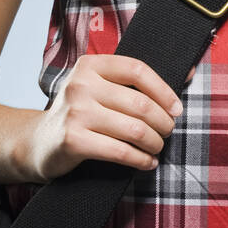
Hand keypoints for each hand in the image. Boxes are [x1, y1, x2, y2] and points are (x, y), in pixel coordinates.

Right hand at [14, 54, 195, 183]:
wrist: (39, 143)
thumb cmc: (80, 113)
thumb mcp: (99, 88)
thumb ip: (134, 81)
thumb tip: (188, 73)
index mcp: (90, 65)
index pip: (137, 70)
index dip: (163, 90)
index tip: (176, 109)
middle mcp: (81, 85)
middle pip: (140, 103)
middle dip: (162, 122)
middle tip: (167, 132)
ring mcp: (76, 112)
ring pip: (134, 129)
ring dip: (154, 143)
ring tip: (157, 148)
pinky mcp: (73, 140)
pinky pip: (120, 151)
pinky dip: (140, 160)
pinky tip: (146, 162)